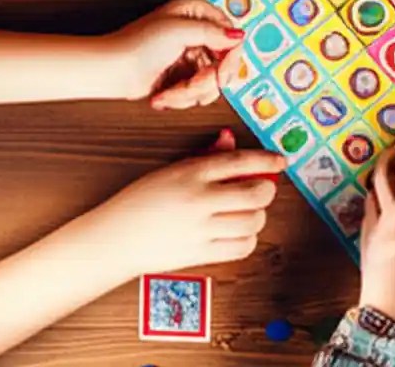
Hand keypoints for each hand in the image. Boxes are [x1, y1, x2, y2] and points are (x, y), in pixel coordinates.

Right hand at [72, 134, 283, 276]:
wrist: (114, 238)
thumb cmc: (141, 200)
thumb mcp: (171, 170)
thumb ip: (205, 157)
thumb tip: (231, 140)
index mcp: (190, 173)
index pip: (240, 161)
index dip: (267, 159)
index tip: (280, 160)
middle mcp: (199, 199)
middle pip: (257, 193)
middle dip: (267, 189)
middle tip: (262, 189)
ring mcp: (201, 229)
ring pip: (254, 221)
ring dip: (258, 216)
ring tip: (247, 212)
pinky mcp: (200, 254)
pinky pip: (242, 247)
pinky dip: (248, 239)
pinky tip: (238, 232)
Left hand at [106, 0, 243, 108]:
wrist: (112, 72)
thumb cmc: (136, 45)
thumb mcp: (178, 31)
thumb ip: (212, 32)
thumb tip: (239, 35)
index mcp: (196, 14)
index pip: (231, 35)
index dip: (230, 57)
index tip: (221, 73)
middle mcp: (197, 34)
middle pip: (224, 63)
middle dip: (205, 81)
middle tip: (190, 86)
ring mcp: (191, 57)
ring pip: (212, 82)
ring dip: (190, 93)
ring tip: (169, 92)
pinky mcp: (184, 77)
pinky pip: (199, 93)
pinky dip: (182, 98)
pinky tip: (164, 95)